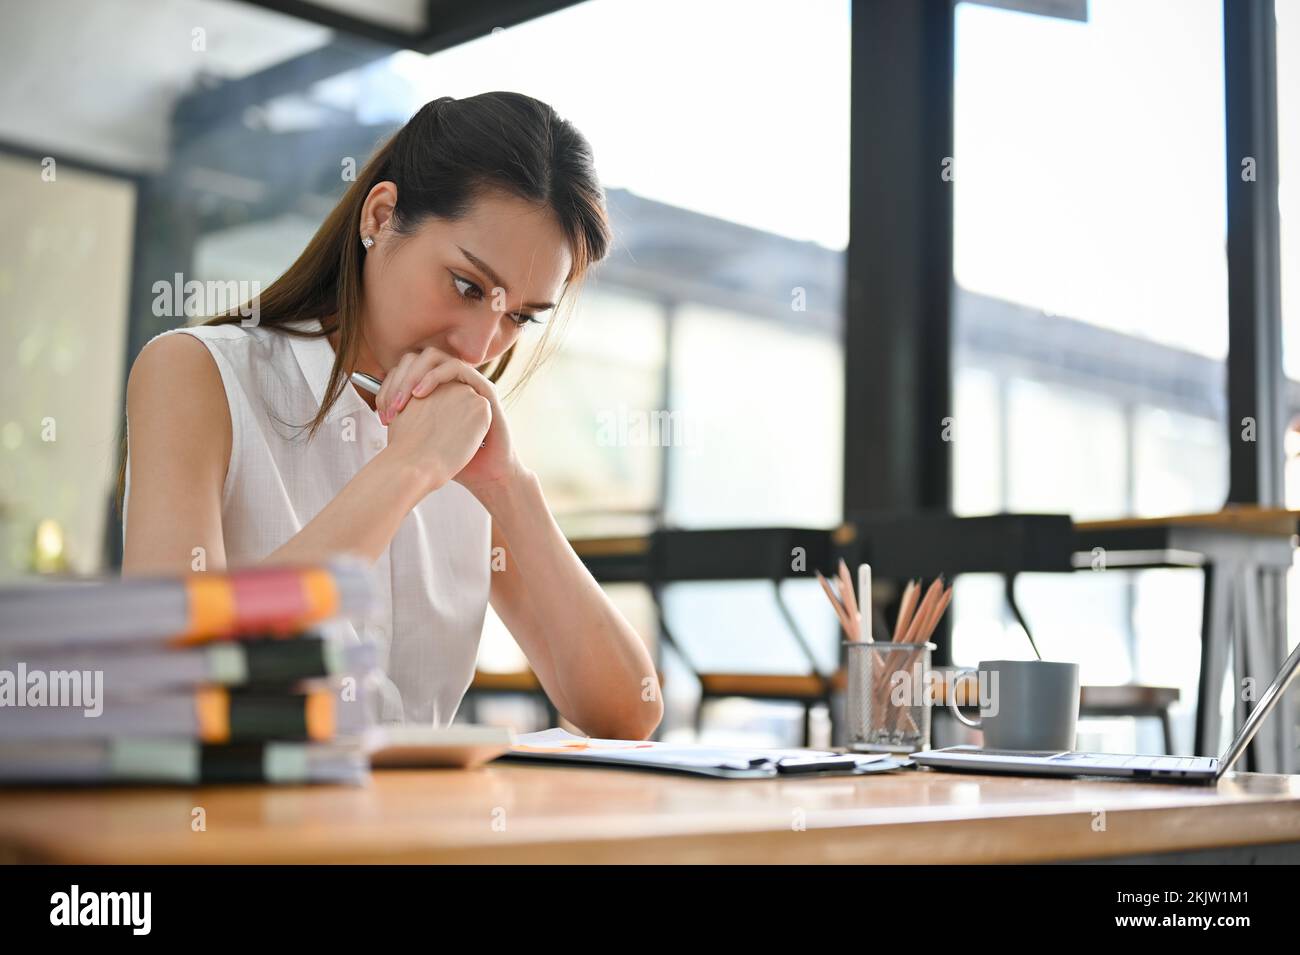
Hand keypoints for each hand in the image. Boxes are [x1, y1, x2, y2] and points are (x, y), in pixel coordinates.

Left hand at [376, 346, 523, 497]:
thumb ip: (405, 419)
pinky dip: (435, 375)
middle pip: (417, 358)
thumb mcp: (420, 437)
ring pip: (434, 357)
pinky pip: (456, 366)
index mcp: (437, 389)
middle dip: (400, 379)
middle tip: (392, 406)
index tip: (382, 413)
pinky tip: (420, 394)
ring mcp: (468, 383)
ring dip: (415, 375)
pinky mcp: (484, 388)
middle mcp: (452, 382)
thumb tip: (381, 410)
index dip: (390, 386)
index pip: (406, 370)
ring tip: (406, 398)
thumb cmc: (452, 460)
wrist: (483, 476)